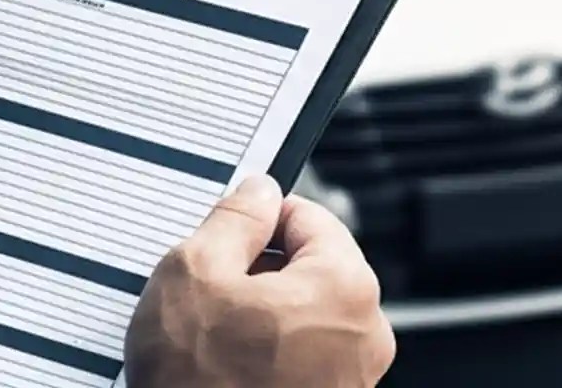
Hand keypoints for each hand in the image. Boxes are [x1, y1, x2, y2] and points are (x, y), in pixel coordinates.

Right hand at [125, 175, 394, 387]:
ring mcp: (354, 379)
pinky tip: (226, 365)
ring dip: (261, 313)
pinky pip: (303, 356)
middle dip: (260, 269)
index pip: (309, 215)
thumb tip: (258, 193)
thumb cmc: (197, 384)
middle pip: (310, 266)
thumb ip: (234, 218)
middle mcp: (365, 334)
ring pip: (304, 313)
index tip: (233, 226)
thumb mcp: (195, 271)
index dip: (260, 216)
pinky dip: (268, 351)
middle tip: (212, 288)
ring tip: (213, 334)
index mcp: (344, 287)